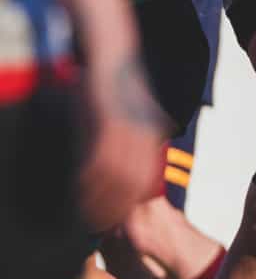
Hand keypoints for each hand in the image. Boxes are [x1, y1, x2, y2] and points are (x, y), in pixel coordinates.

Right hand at [75, 54, 167, 230]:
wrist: (113, 52)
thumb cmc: (114, 83)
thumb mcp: (128, 112)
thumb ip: (127, 136)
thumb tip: (114, 158)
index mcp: (152, 136)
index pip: (145, 181)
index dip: (130, 204)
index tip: (116, 220)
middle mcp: (145, 135)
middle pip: (135, 185)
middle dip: (116, 209)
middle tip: (98, 226)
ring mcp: (129, 130)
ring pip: (118, 177)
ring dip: (101, 199)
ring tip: (87, 215)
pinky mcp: (110, 121)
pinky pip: (101, 158)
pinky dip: (90, 178)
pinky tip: (80, 189)